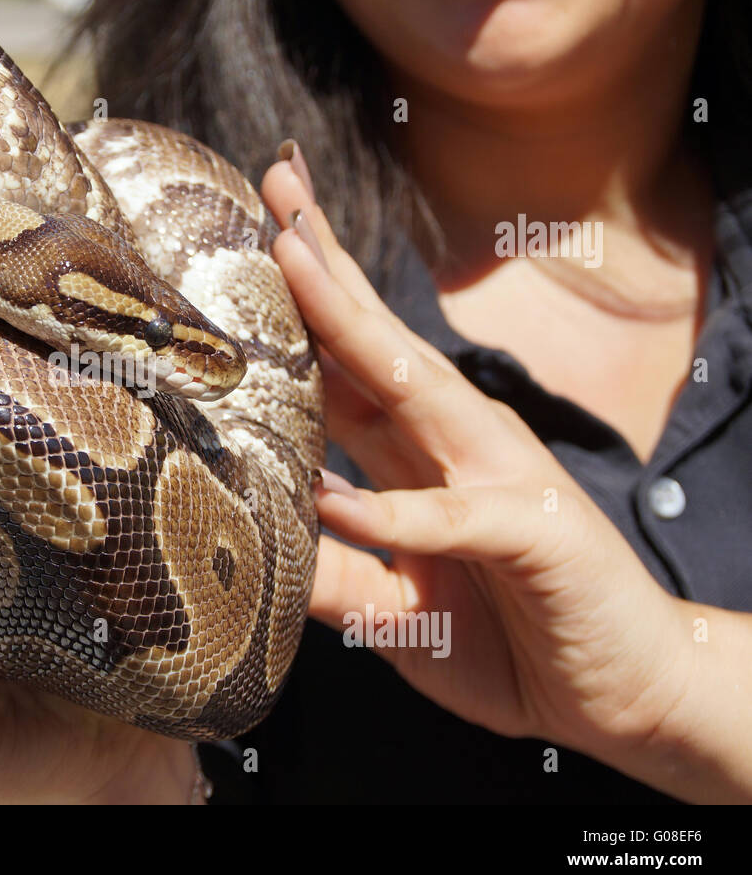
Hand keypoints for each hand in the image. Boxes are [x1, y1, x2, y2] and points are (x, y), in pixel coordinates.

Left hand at [259, 144, 751, 800]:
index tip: (247, 232)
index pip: (345, 360)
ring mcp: (497, 477)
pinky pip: (453, 518)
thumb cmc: (506, 635)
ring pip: (414, 388)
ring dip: (349, 327)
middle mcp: (456, 443)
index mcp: (416, 450)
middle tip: (274, 184)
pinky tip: (341, 500)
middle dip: (321, 262)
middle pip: (373, 339)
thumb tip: (251, 544)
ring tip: (292, 262)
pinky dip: (398, 513)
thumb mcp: (390, 610)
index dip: (297, 298)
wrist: (627, 690)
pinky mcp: (531, 533)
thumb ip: (329, 572)